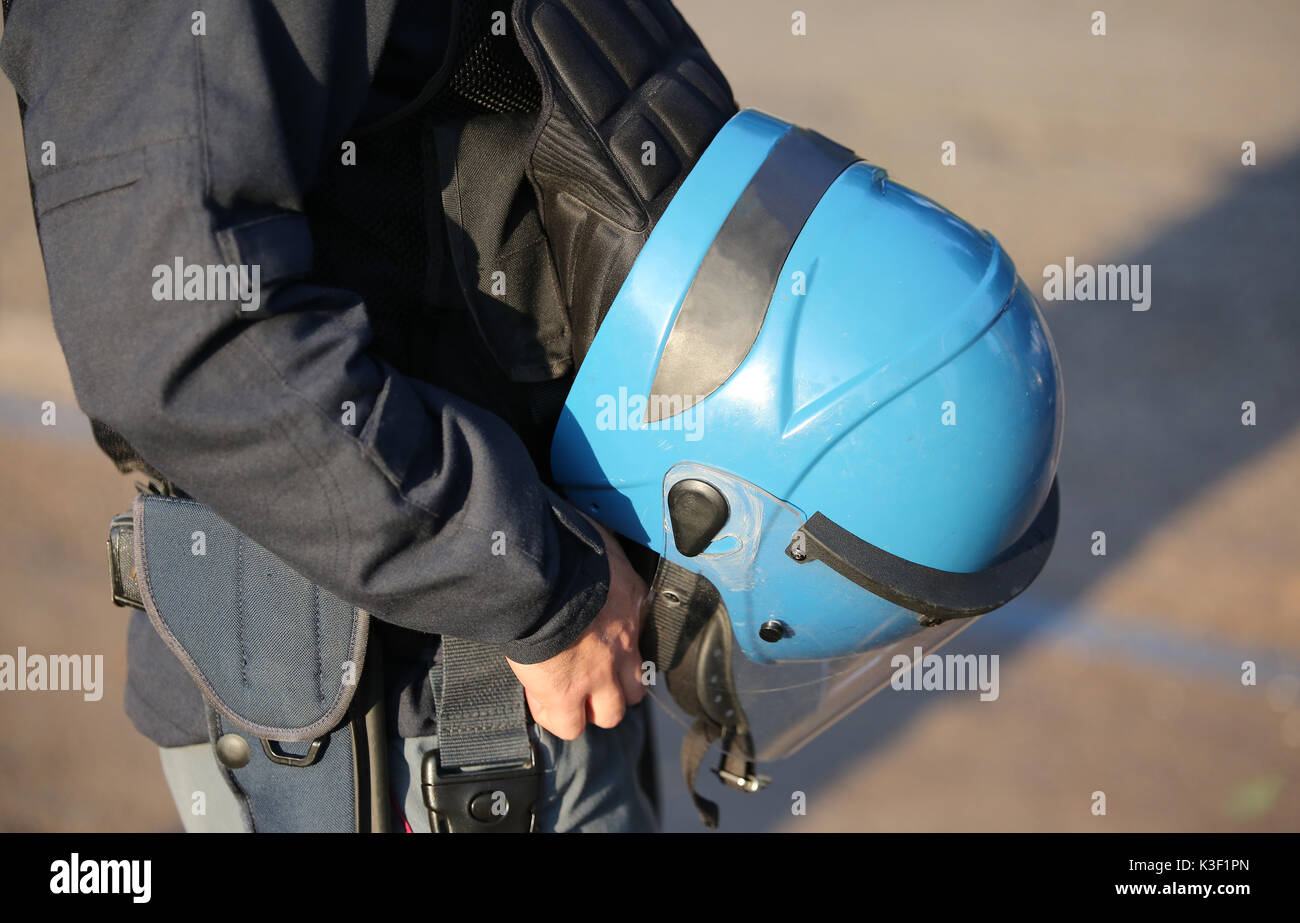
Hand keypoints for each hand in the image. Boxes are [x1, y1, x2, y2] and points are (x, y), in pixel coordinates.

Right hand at [507, 518, 648, 739]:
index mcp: (631, 605)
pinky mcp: (565, 693)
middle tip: (590, 678)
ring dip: (591, 708)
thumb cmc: (564, 548)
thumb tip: (589, 541)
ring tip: (567, 694)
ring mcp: (597, 676)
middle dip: (616, 688)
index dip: (622, 652)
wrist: (540, 573)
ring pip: (610, 715)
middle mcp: (623, 646)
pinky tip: (541, 698)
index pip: (639, 641)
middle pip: (636, 689)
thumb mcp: (598, 542)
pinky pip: (568, 725)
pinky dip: (555, 716)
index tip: (603, 648)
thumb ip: (600, 555)